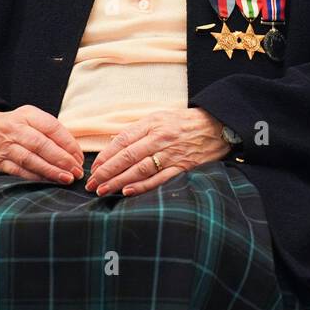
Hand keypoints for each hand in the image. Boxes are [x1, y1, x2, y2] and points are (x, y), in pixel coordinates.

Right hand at [0, 105, 83, 183]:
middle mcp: (14, 129)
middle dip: (62, 159)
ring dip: (51, 171)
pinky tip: (50, 182)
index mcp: (27, 115)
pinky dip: (36, 177)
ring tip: (67, 178)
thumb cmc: (15, 127)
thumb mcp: (31, 119)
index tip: (80, 157)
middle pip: (41, 145)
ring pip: (30, 160)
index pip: (52, 127)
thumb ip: (51, 132)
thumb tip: (75, 154)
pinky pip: (19, 171)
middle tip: (77, 170)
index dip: (68, 143)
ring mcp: (5, 146)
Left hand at [86, 108, 229, 197]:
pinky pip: (159, 179)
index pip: (122, 141)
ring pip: (140, 170)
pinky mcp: (183, 166)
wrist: (217, 126)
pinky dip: (143, 186)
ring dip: (119, 181)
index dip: (105, 156)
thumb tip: (114, 145)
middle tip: (92, 184)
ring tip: (104, 190)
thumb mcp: (160, 117)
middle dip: (106, 172)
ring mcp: (172, 154)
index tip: (94, 168)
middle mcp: (160, 138)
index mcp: (152, 124)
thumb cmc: (185, 122)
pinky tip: (128, 191)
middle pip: (127, 157)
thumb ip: (138, 131)